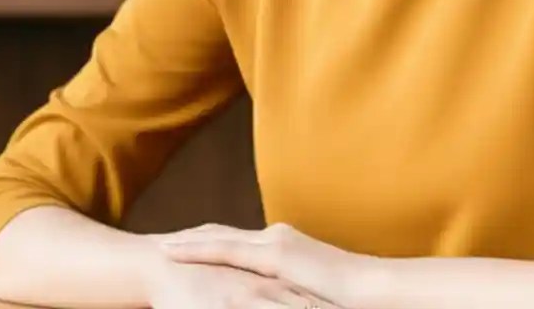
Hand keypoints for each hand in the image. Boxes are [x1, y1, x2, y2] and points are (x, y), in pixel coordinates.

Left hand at [159, 223, 363, 306]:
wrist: (373, 290)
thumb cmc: (346, 299)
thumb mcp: (307, 292)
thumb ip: (285, 290)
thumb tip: (269, 300)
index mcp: (282, 246)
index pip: (237, 242)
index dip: (209, 244)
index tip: (184, 247)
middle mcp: (274, 237)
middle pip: (221, 233)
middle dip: (191, 237)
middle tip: (162, 242)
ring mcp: (274, 242)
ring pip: (217, 237)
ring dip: (187, 241)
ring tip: (160, 246)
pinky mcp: (275, 254)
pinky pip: (225, 250)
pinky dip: (197, 249)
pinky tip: (173, 252)